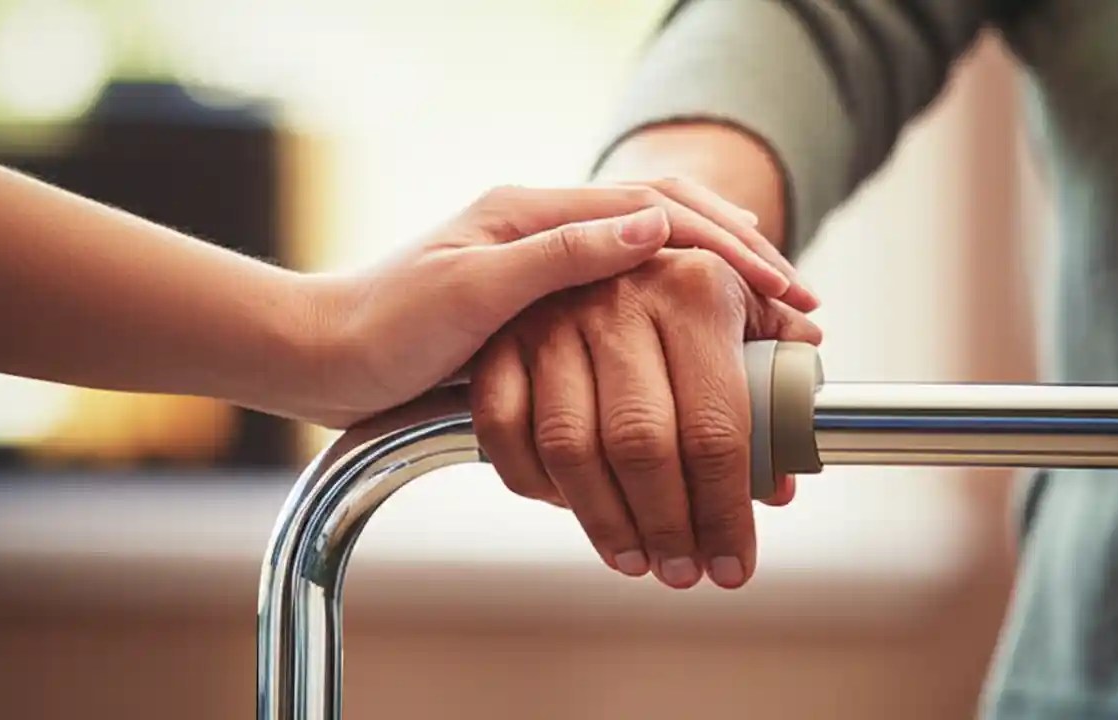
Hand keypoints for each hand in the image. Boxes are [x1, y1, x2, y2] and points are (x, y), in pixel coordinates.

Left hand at [271, 183, 806, 426]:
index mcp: (531, 210)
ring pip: (648, 246)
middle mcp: (541, 223)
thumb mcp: (472, 291)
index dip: (725, 247)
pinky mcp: (532, 293)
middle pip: (662, 217)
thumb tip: (652, 225)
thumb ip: (559, 255)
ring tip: (771, 298)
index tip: (780, 287)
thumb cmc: (382, 328)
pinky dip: (670, 294)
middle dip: (736, 251)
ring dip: (711, 269)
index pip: (653, 211)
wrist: (317, 356)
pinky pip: (621, 282)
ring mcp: (538, 256)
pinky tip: (696, 318)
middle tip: (799, 297)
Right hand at [469, 248, 822, 590]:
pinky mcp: (500, 338)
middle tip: (683, 572)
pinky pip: (506, 429)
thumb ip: (774, 380)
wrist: (607, 231)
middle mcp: (621, 294)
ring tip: (635, 559)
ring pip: (570, 447)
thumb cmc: (683, 288)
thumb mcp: (743, 308)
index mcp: (696, 288)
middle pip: (643, 445)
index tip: (735, 565)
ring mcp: (551, 317)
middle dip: (668, 527)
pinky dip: (533, 482)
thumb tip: (784, 472)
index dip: (727, 512)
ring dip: (603, 521)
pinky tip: (568, 509)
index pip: (718, 428)